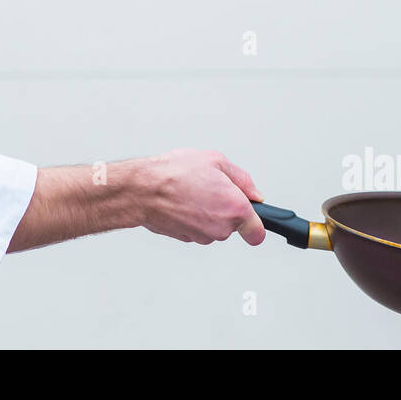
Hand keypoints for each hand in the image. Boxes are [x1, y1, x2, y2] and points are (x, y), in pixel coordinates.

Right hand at [136, 148, 266, 245]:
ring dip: (207, 212)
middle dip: (225, 208)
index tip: (253, 220)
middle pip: (233, 224)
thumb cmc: (174, 173)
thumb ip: (241, 179)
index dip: (255, 224)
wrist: (142, 190)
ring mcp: (203, 236)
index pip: (257, 231)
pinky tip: (181, 201)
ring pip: (214, 227)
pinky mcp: (187, 239)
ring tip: (191, 191)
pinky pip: (197, 229)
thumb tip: (254, 193)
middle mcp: (221, 227)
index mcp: (235, 208)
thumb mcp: (215, 160)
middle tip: (209, 188)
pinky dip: (192, 218)